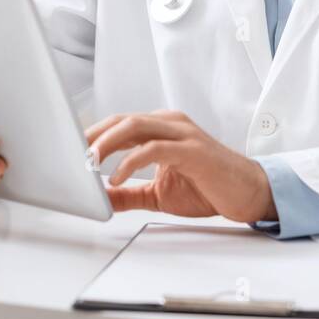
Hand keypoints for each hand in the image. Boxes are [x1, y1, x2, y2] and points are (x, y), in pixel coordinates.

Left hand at [84, 110, 275, 222]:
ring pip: (135, 126)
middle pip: (122, 120)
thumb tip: (100, 198)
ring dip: (106, 143)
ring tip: (87, 161)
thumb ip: (130, 193)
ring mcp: (182, 134)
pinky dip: (130, 161)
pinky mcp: (192, 150)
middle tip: (70, 152)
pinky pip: (154, 148)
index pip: (120, 124)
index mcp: (162, 128)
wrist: (248, 193)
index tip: (69, 149)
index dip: (93, 134)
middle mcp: (171, 124)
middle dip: (93, 135)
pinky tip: (115, 177)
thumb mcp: (158, 193)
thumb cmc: (208, 187)